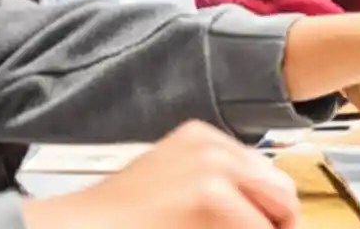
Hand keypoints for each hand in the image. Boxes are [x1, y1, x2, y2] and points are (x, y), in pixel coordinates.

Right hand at [22, 121, 298, 228]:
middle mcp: (212, 145)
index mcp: (203, 139)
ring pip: (278, 216)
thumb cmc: (118, 221)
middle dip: (277, 226)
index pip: (267, 179)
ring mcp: (213, 167)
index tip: (268, 228)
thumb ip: (223, 193)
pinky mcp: (211, 196)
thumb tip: (276, 218)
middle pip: (282, 194)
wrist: (78, 228)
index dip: (272, 216)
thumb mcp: (176, 188)